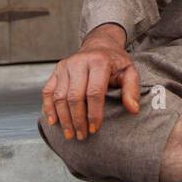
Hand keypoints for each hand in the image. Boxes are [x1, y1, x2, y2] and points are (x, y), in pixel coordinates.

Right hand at [41, 24, 140, 140]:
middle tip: (82, 136)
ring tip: (70, 134)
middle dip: (77, 120)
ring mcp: (65, 66)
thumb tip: (133, 109)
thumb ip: (132, 89)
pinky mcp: (56, 71)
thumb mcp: (129, 71)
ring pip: (59, 96)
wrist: (99, 45)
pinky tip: (53, 122)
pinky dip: (48, 108)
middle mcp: (79, 62)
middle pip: (74, 97)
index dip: (94, 113)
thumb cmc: (114, 62)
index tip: (95, 129)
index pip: (94, 92)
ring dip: (64, 118)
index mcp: (99, 62)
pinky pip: (48, 91)